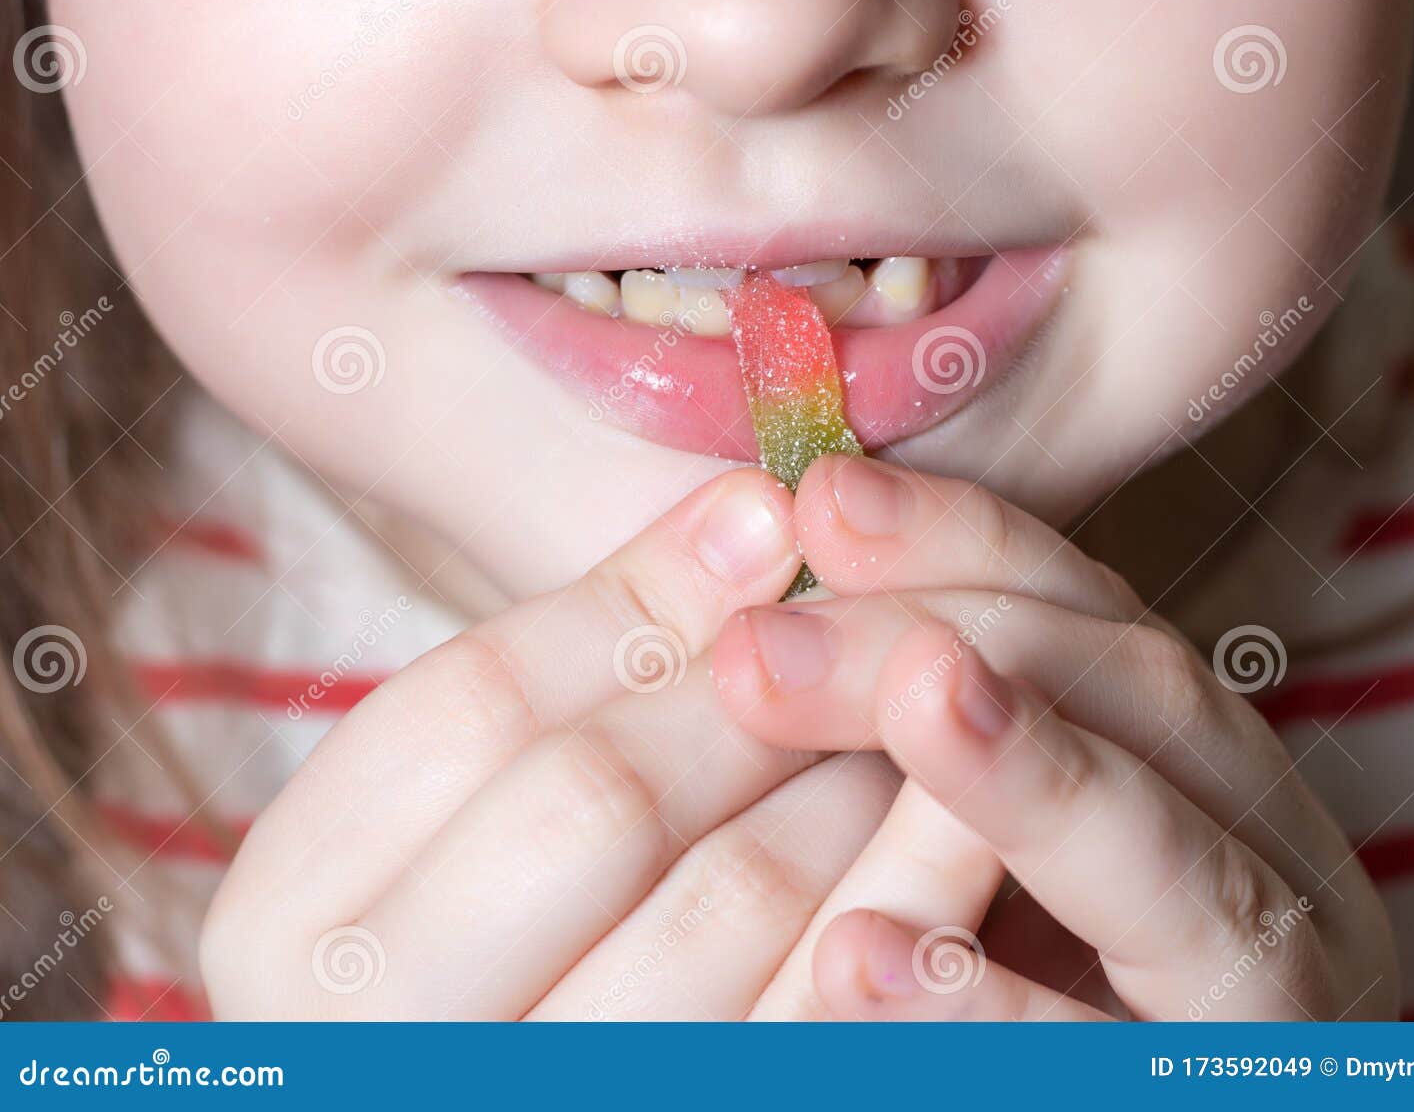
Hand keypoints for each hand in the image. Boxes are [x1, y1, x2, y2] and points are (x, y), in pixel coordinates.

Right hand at [201, 469, 915, 1018]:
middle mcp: (387, 1037)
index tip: (767, 515)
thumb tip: (753, 514)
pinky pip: (823, 1018)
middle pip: (598, 800)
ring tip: (916, 702)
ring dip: (846, 771)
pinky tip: (964, 822)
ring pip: (731, 903)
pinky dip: (912, 896)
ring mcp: (545, 1101)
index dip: (633, 597)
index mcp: (294, 922)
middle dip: (750, 686)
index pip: (469, 708)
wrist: (496, 1075)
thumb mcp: (458, 823)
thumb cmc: (488, 955)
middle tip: (857, 615)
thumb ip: (568, 685)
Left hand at [712, 456, 1398, 1020]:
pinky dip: (990, 1010)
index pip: (1090, 615)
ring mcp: (1271, 997)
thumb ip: (916, 742)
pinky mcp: (1222, 1090)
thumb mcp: (986, 839)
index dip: (961, 544)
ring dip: (1033, 780)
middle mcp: (1266, 863)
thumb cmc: (1030, 980)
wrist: (1105, 1083)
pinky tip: (865, 960)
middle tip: (769, 638)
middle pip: (1141, 702)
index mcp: (1196, 773)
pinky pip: (1109, 1058)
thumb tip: (755, 593)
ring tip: (909, 700)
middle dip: (958, 640)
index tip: (817, 503)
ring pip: (1180, 871)